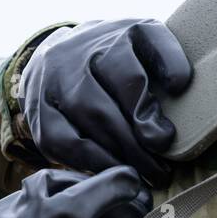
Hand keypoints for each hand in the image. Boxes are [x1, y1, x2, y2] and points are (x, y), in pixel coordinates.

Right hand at [21, 19, 191, 187]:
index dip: (146, 109)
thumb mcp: (146, 44)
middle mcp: (76, 56)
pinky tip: (110, 176)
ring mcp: (52, 84)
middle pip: (104, 105)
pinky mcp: (38, 113)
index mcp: (113, 36)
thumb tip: (178, 86)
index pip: (128, 75)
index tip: (166, 138)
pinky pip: (63, 145)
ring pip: (84, 125)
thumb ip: (168, 58)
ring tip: (140, 181)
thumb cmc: (117, 58)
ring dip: (116, 158)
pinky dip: (90, 164)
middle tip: (160, 173)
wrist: (57, 55)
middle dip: (136, 144)